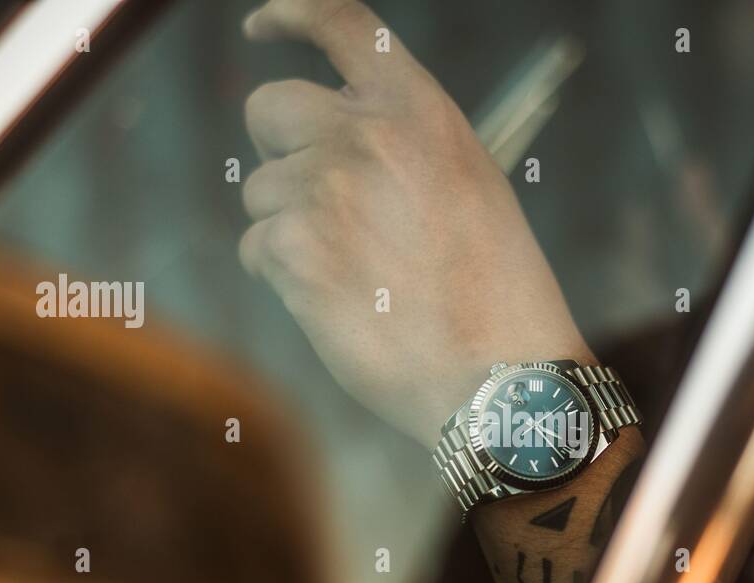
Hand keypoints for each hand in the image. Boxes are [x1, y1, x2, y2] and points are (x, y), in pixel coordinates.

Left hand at [239, 0, 594, 446]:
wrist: (497, 375)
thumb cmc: (494, 293)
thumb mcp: (469, 185)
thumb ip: (402, 144)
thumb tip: (330, 140)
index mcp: (419, 109)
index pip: (338, 20)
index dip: (289, 15)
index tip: (263, 30)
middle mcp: (366, 135)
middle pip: (269, 108)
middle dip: (278, 150)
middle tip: (316, 199)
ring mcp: (325, 190)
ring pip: (260, 192)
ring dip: (289, 229)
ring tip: (353, 273)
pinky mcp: (294, 251)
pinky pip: (256, 247)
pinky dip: (282, 275)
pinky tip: (335, 301)